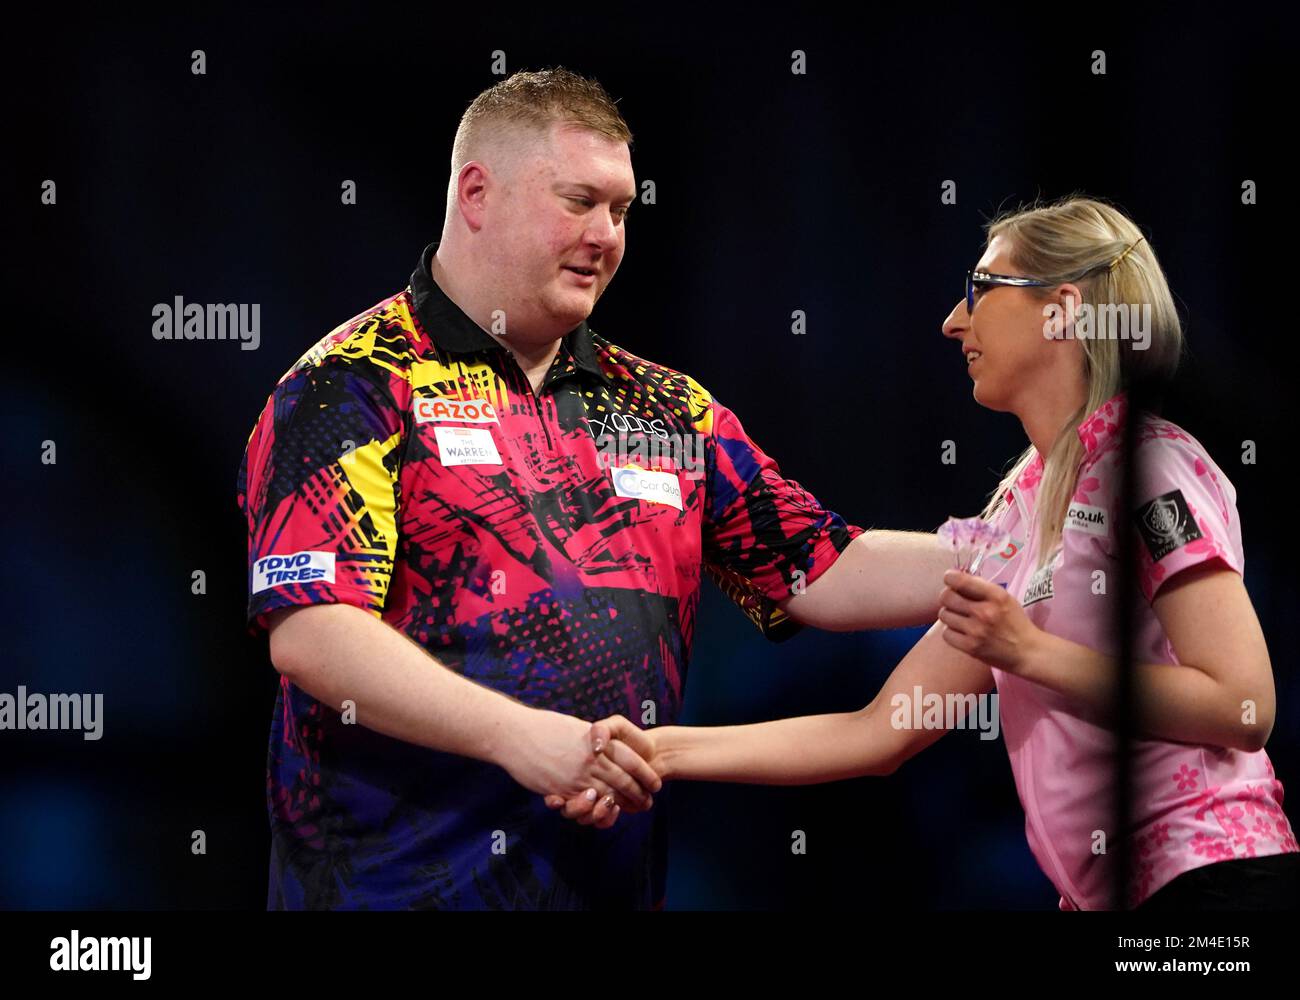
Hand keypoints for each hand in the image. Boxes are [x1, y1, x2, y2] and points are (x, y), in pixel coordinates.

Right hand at [501, 709, 660, 819]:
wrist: (514, 735)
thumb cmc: (543, 727)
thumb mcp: (574, 727)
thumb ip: (592, 738)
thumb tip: (604, 744)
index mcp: (596, 741)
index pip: (630, 759)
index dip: (645, 773)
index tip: (655, 782)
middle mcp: (590, 760)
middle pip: (623, 780)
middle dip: (639, 793)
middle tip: (650, 801)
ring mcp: (575, 777)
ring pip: (607, 795)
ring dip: (623, 804)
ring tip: (633, 809)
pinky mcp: (561, 790)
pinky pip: (585, 804)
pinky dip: (599, 809)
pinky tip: (607, 810)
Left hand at [937, 569, 1041, 672]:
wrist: (1027, 651)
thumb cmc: (1014, 622)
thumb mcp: (1004, 598)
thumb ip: (981, 588)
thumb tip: (954, 579)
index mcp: (996, 595)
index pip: (960, 580)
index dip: (950, 578)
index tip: (950, 580)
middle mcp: (985, 612)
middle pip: (946, 597)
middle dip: (948, 598)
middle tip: (955, 602)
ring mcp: (976, 631)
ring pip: (944, 615)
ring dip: (950, 615)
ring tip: (961, 619)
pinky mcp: (971, 647)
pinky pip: (946, 634)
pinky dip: (951, 633)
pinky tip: (962, 632)